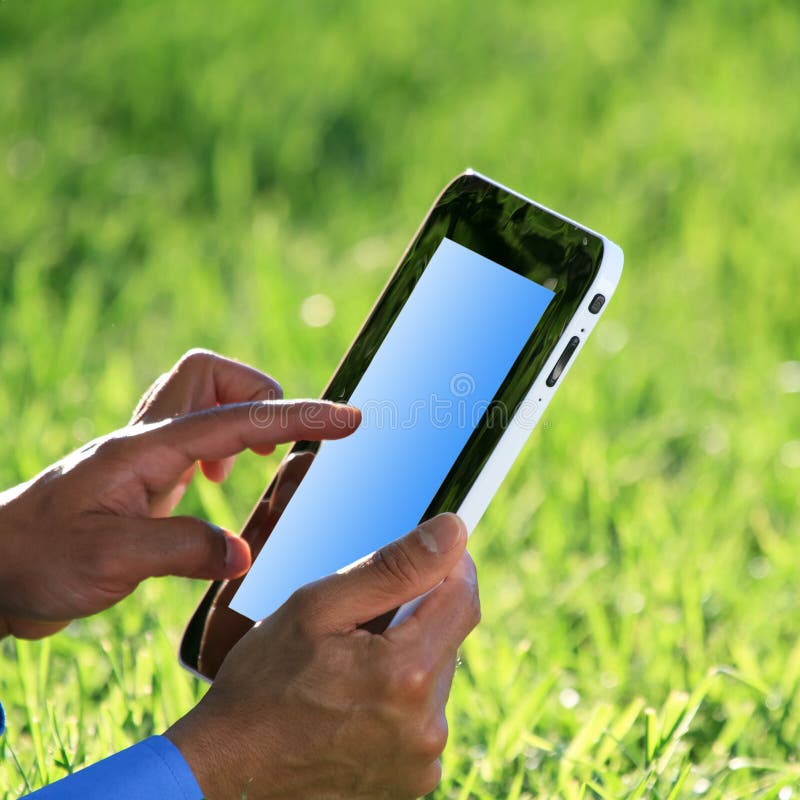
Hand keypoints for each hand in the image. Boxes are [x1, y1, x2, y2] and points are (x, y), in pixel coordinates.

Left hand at [0, 350, 359, 639]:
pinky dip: (224, 444)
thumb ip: (183, 550)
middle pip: (211, 374)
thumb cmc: (38, 560)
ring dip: (240, 417)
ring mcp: (144, 454)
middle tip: (275, 444)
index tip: (347, 420)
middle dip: (257, 395)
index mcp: (145, 448)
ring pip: (203, 398)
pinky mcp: (144, 475)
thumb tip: (243, 551)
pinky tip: (217, 483)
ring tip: (254, 460)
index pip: (236, 418)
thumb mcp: (110, 559)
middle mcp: (148, 440)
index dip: (297, 417)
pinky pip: (196, 433)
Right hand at [166, 513, 480, 799]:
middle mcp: (427, 726)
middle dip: (416, 614)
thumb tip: (453, 531)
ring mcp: (421, 760)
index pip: (464, 595)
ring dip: (408, 656)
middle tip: (362, 617)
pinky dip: (400, 698)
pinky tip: (355, 700)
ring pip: (435, 676)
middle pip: (448, 636)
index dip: (449, 565)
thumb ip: (393, 567)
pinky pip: (421, 718)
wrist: (228, 772)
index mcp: (408, 675)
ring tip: (350, 664)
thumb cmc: (262, 684)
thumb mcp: (318, 608)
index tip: (426, 552)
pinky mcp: (412, 781)